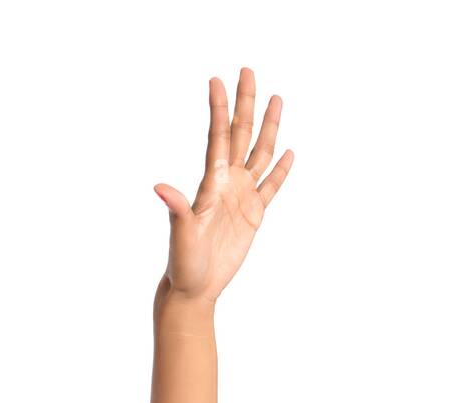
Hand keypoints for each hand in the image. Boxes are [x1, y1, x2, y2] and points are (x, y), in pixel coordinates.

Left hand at [155, 67, 293, 306]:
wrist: (194, 287)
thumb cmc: (183, 263)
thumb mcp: (181, 235)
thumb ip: (176, 209)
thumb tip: (158, 187)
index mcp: (210, 183)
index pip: (216, 137)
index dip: (218, 108)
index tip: (217, 79)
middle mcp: (226, 183)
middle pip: (239, 134)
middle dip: (245, 103)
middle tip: (248, 70)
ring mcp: (241, 197)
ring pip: (260, 153)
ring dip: (268, 127)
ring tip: (277, 98)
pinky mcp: (253, 215)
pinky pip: (271, 186)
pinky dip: (281, 169)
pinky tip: (289, 153)